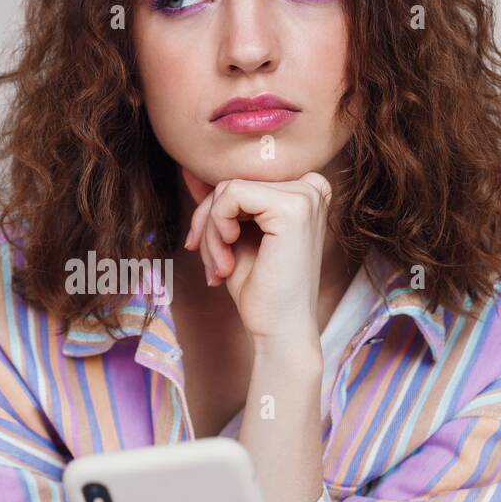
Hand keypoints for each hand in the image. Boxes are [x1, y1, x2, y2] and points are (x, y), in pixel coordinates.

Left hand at [182, 168, 332, 343]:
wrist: (279, 331)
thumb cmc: (260, 290)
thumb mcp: (233, 236)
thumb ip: (219, 203)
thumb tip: (190, 170)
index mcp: (303, 193)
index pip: (241, 180)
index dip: (214, 211)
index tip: (205, 246)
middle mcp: (310, 188)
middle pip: (232, 182)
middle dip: (208, 223)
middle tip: (211, 265)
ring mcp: (305, 196)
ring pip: (227, 189)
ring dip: (210, 232)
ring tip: (220, 268)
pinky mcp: (293, 208)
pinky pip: (230, 195)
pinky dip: (215, 229)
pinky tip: (227, 260)